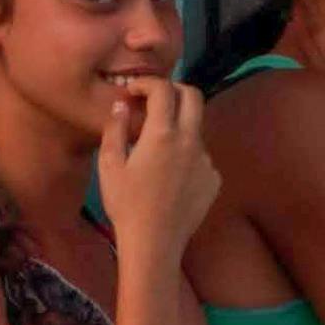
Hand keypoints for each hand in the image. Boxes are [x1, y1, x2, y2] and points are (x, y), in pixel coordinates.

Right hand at [96, 77, 220, 266]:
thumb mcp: (110, 164)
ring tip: (155, 147)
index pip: (164, 90)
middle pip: (194, 97)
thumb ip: (116, 128)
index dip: (147, 83)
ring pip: (197, 129)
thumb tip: (123, 104)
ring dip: (179, 127)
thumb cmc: (126, 203)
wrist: (155, 241)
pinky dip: (186, 154)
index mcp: (163, 135)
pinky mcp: (214, 179)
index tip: (134, 90)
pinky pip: (201, 156)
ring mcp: (207, 161)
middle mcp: (191, 142)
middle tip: (155, 100)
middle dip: (174, 90)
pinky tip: (169, 174)